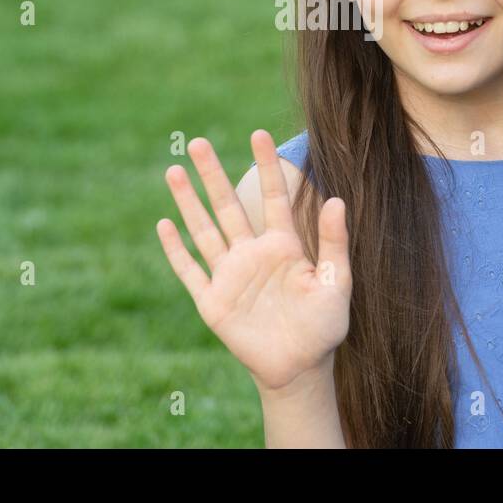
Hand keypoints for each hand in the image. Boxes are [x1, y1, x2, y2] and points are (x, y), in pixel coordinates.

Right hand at [155, 130, 351, 393]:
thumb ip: (334, 243)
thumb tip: (337, 199)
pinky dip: (176, 250)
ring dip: (188, 202)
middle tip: (196, 142)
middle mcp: (252, 254)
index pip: (272, 197)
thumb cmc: (323, 327)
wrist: (299, 369)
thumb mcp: (336, 283)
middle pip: (227, 205)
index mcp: (283, 246)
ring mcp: (229, 276)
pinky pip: (190, 271)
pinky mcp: (213, 301)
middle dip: (212, 174)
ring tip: (173, 171)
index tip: (258, 134)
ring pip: (204, 230)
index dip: (266, 166)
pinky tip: (165, 225)